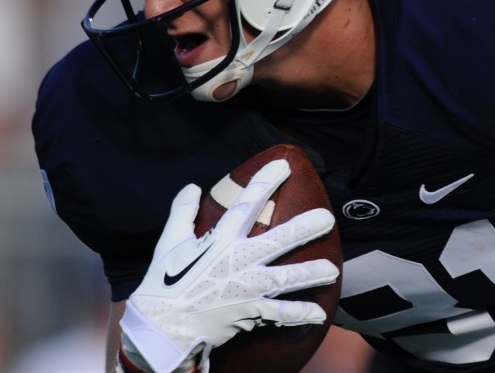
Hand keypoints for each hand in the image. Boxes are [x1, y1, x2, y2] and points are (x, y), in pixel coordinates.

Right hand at [120, 161, 338, 372]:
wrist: (161, 328)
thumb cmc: (164, 284)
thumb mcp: (170, 243)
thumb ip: (182, 212)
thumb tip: (192, 186)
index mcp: (221, 241)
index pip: (247, 205)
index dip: (266, 183)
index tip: (284, 165)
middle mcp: (239, 261)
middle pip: (279, 241)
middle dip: (306, 228)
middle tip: (328, 218)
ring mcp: (248, 288)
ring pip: (287, 278)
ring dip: (311, 273)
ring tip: (333, 270)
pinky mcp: (250, 312)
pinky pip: (281, 314)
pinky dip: (300, 314)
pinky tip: (320, 313)